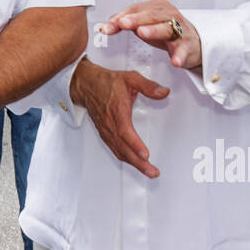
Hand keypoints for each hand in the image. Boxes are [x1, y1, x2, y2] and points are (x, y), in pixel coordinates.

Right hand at [69, 57, 168, 178]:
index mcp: (117, 110)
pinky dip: (124, 158)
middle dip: (138, 162)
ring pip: (119, 151)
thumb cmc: (106, 82)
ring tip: (147, 171)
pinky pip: (115, 149)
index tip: (144, 154)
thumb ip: (148, 86)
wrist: (86, 85)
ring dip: (133, 164)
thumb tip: (163, 92)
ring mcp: (106, 130)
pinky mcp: (105, 133)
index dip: (135, 144)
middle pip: (123, 147)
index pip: (124, 131)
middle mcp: (110, 123)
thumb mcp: (130, 78)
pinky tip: (133, 163)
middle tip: (152, 171)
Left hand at [100, 0, 201, 69]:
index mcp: (158, 7)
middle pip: (151, 15)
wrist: (193, 43)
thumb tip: (108, 25)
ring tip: (142, 33)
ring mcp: (180, 29)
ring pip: (166, 28)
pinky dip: (179, 55)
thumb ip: (127, 23)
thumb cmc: (167, 31)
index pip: (137, 9)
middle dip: (136, 19)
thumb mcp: (145, 24)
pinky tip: (174, 61)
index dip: (121, 17)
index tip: (108, 26)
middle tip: (123, 23)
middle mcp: (170, 15)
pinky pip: (183, 50)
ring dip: (154, 31)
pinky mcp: (187, 45)